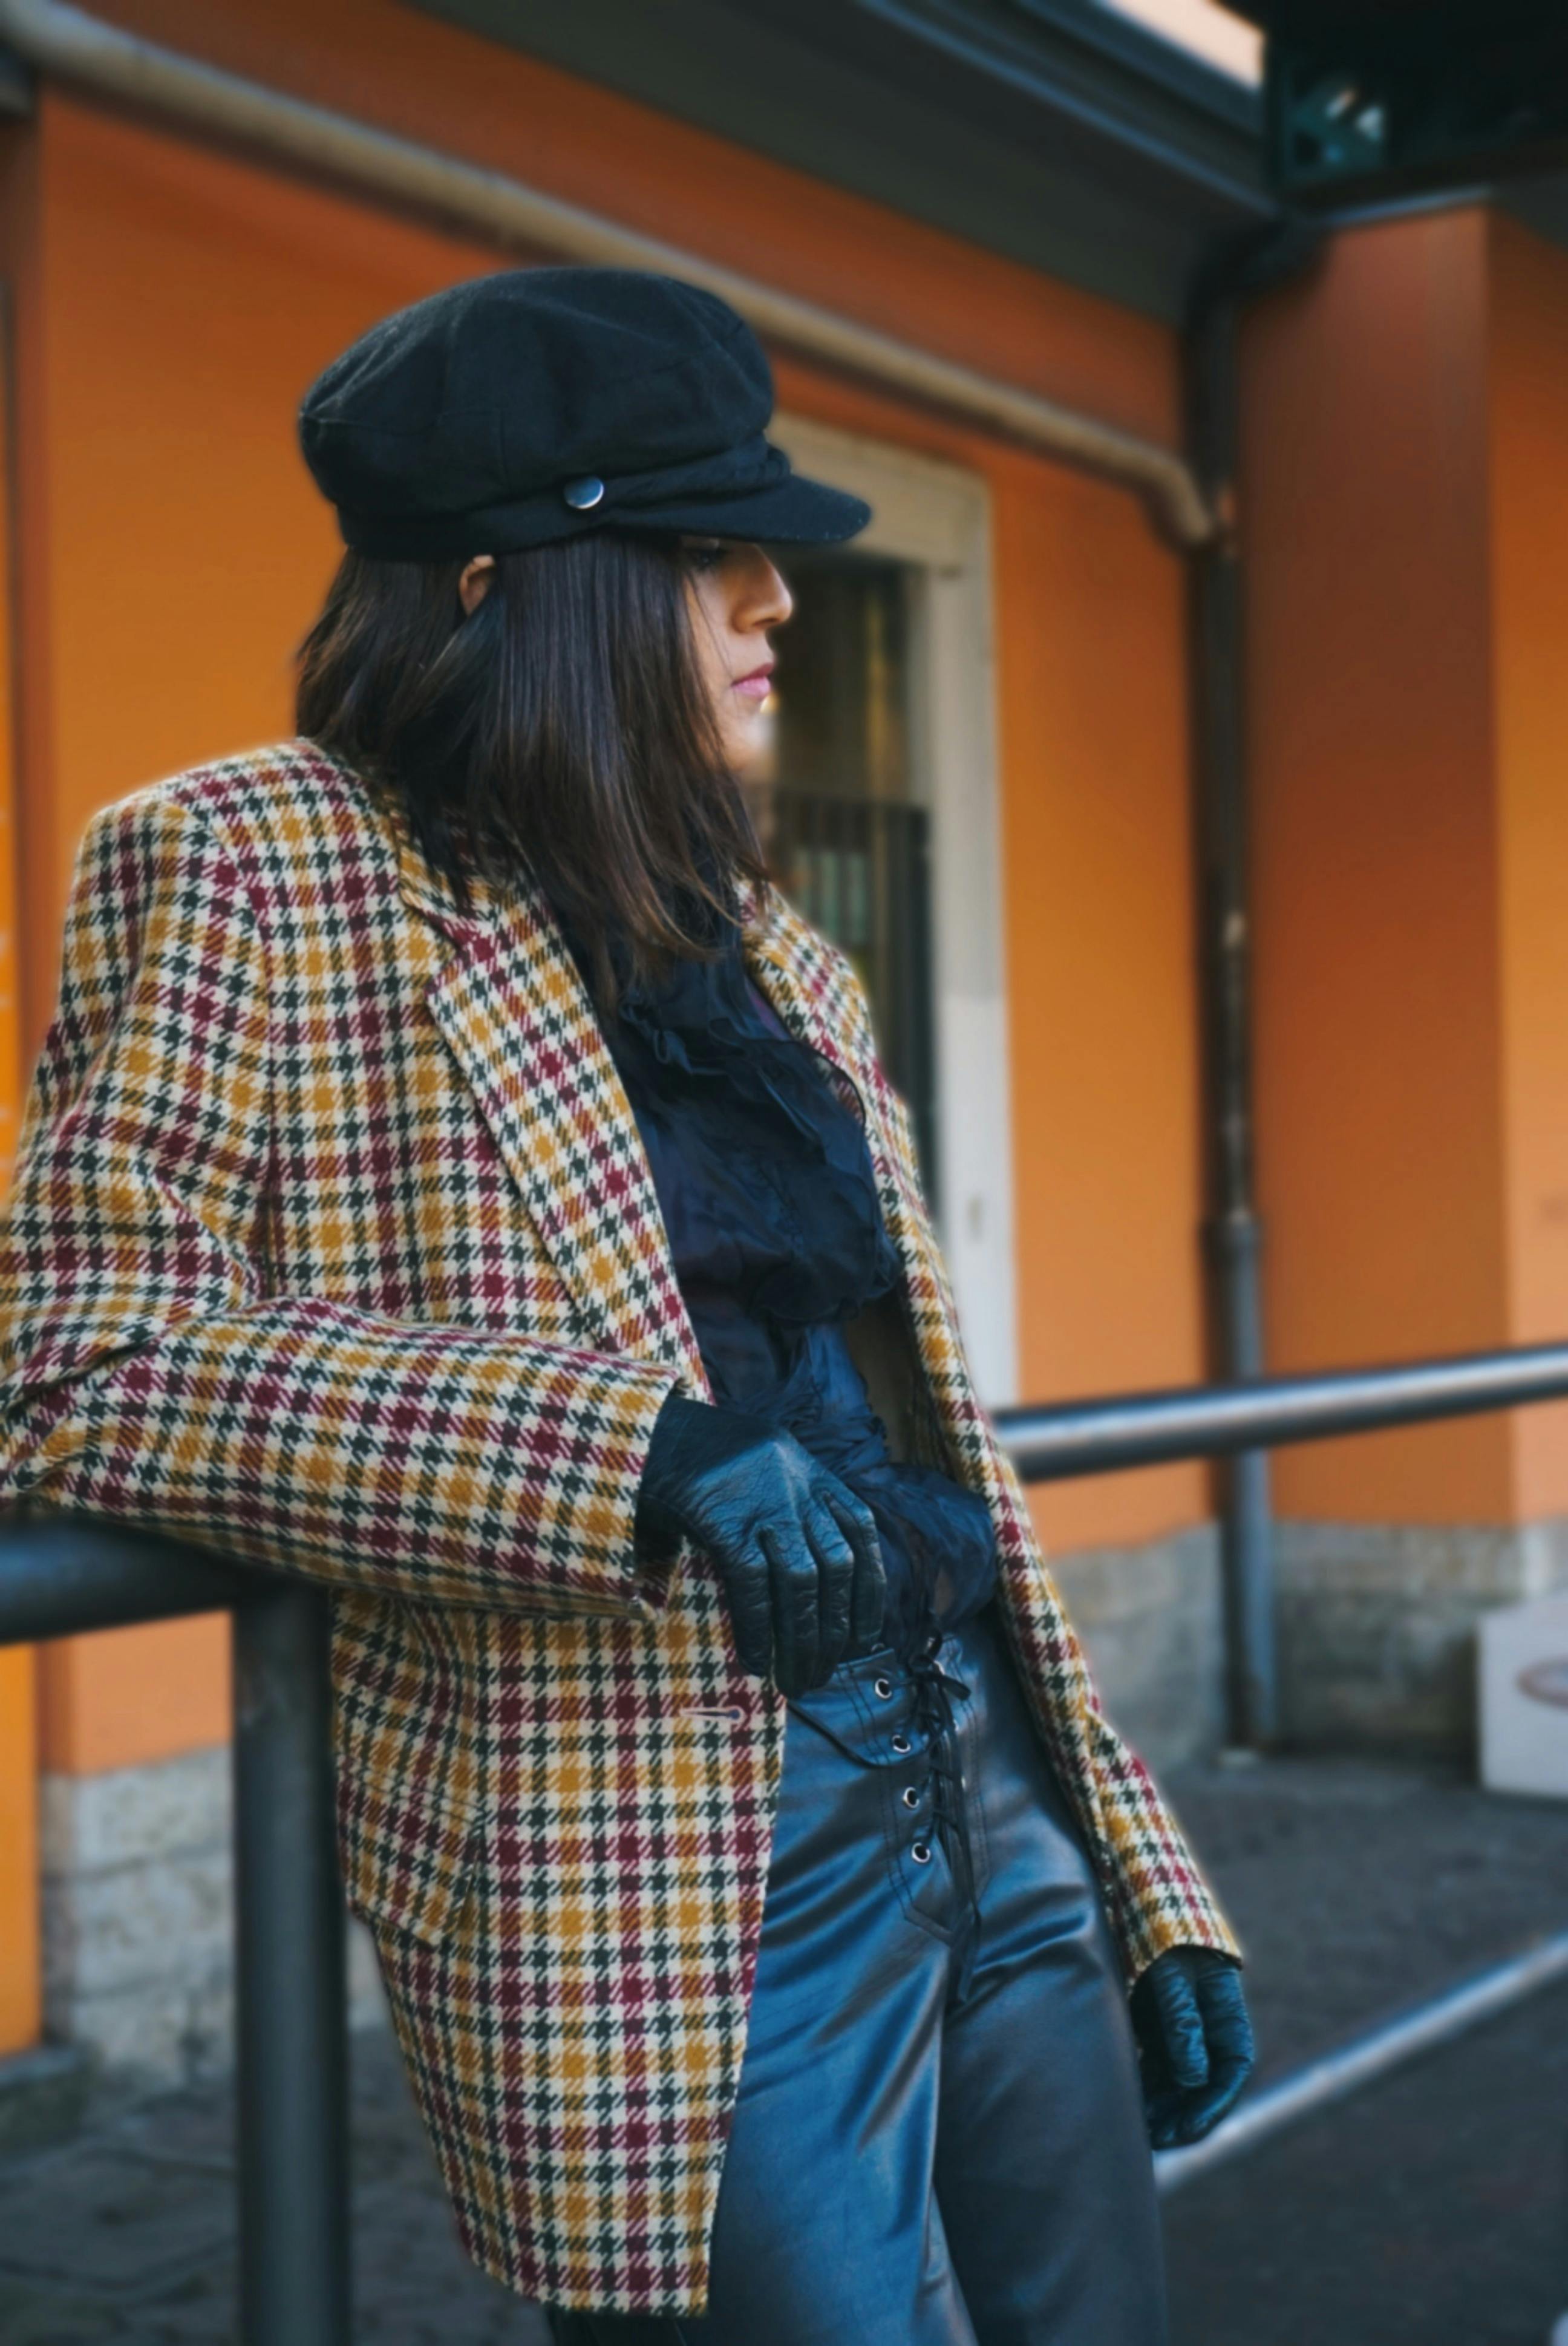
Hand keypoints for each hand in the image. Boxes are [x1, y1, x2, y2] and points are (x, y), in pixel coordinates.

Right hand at [636, 1394, 885, 1695]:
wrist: (654, 1435)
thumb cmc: (711, 1463)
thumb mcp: (769, 1468)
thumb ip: (798, 1509)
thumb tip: (817, 1588)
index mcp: (815, 1474)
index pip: (862, 1539)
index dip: (868, 1594)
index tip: (864, 1638)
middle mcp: (799, 1488)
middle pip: (836, 1570)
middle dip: (834, 1631)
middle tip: (821, 1674)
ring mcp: (765, 1504)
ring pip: (802, 1584)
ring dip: (803, 1640)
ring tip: (796, 1679)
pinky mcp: (727, 1522)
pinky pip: (753, 1586)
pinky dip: (759, 1629)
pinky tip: (758, 1660)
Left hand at [1130, 1946, 1254, 2149]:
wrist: (1132, 1899)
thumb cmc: (1158, 1932)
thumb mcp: (1171, 1973)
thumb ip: (1183, 2021)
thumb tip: (1194, 2080)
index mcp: (1225, 2011)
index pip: (1232, 2069)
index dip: (1214, 2104)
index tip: (1189, 2129)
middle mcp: (1207, 2026)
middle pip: (1206, 2082)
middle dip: (1185, 2115)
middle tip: (1158, 2139)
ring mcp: (1180, 2029)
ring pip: (1179, 2081)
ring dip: (1164, 2108)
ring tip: (1139, 2130)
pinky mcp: (1154, 2028)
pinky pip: (1156, 2067)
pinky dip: (1147, 2089)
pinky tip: (1129, 2105)